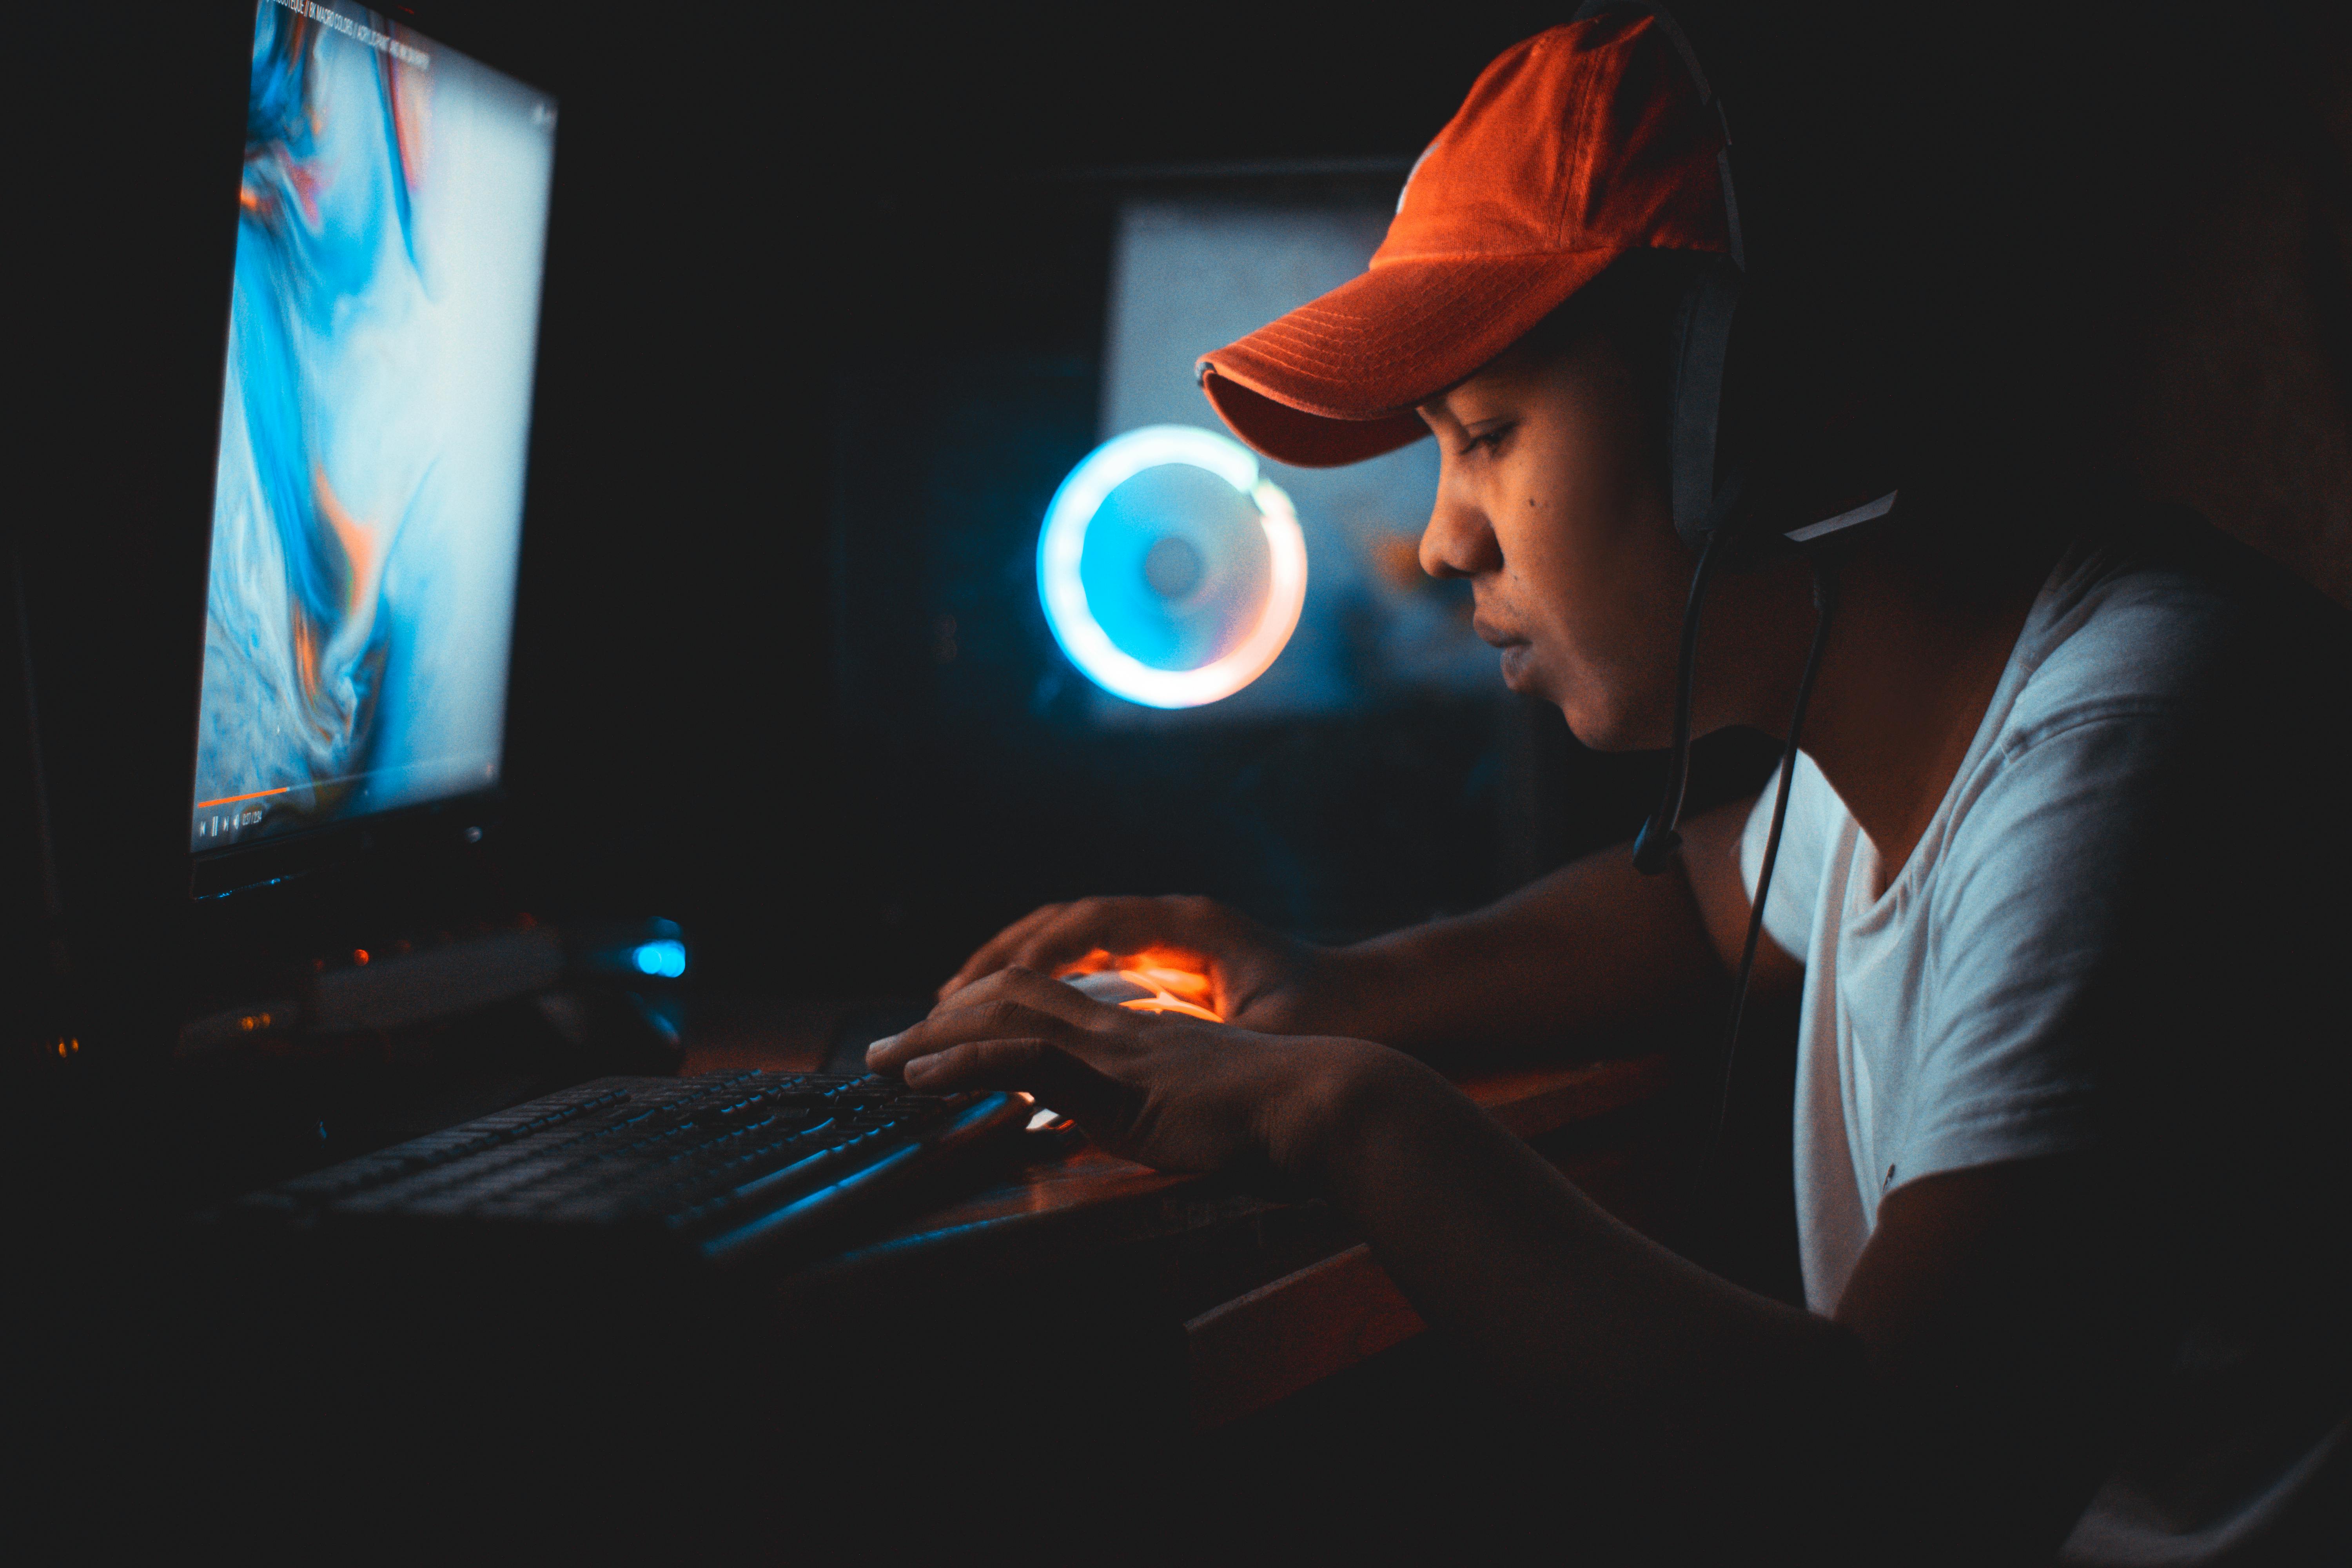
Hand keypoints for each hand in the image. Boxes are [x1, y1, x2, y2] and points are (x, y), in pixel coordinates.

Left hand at [871, 965, 1388, 1179]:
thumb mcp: (1206, 1112)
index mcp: (1142, 1035)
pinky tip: (923, 1078)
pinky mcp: (1115, 1079)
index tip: (944, 1037)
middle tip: (889, 1046)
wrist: (1326, 1105)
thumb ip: (1169, 1112)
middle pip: (1013, 994)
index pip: (1049, 1004)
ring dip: (933, 1038)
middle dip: (945, 1015)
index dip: (990, 1011)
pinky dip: (964, 1063)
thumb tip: (1149, 1130)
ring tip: (883, 1060)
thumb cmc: (1284, 1117)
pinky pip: (1023, 1057)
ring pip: (1004, 1015)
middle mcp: (1121, 1029)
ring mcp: (1116, 1049)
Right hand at [936, 895, 1351, 1034]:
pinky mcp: (1170, 963)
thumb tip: (1138, 1059)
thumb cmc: (1327, 1022)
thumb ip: (1190, 1045)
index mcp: (1190, 924)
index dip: (1029, 955)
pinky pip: (1091, 959)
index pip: (1089, 922)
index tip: (979, 990)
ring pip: (1071, 937)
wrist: (1379, 1011)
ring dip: (1013, 966)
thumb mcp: (1259, 1035)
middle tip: (939, 1002)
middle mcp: (1173, 921)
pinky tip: (1012, 1016)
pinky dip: (1046, 979)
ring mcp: (1169, 939)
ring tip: (956, 1005)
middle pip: (1066, 921)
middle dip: (998, 958)